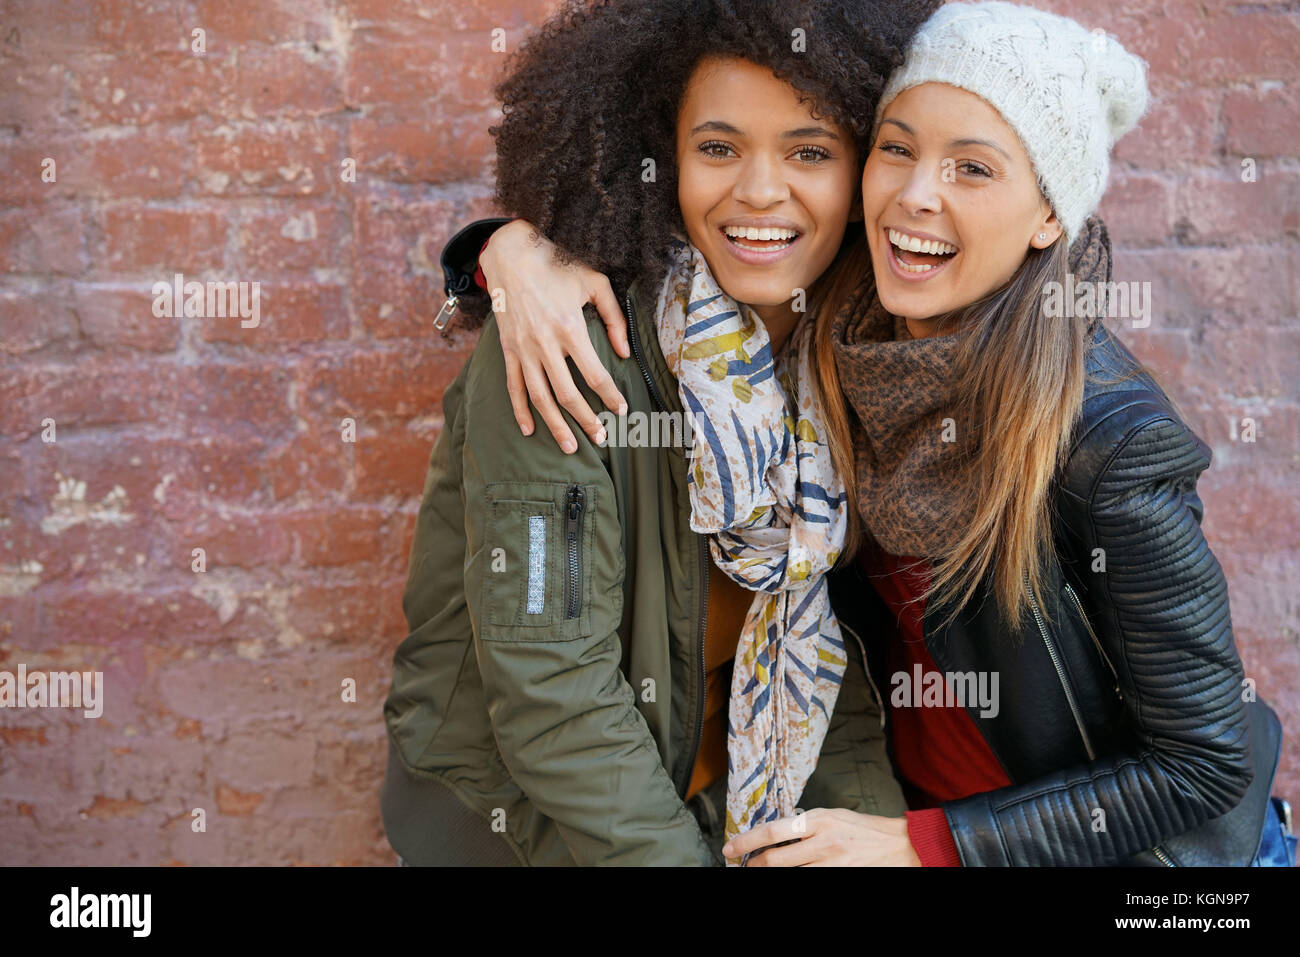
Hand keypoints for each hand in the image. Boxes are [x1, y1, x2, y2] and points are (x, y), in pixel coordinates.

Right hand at [480, 219, 629, 452]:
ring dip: (556, 425)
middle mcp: (545, 344)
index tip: (622, 409)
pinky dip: (520, 411)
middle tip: (601, 437)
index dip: (610, 395)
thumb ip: (614, 318)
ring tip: (570, 446)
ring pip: (540, 397)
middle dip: (586, 419)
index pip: (595, 374)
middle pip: (568, 394)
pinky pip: (514, 386)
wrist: (511, 256)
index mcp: (569, 328)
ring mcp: (524, 350)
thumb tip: (623, 352)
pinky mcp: (508, 350)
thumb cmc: (557, 267)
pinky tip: (529, 430)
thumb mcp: (594, 283)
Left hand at [721, 808, 922, 866]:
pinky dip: (794, 880)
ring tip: (761, 871)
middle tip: (744, 866)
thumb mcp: (832, 816)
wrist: (899, 845)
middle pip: (776, 860)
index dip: (746, 842)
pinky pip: (809, 883)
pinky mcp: (841, 877)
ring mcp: (833, 864)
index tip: (730, 848)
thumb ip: (805, 825)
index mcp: (818, 820)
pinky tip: (789, 877)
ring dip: (770, 875)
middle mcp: (823, 842)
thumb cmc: (863, 828)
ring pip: (790, 875)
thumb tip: (776, 835)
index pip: (772, 831)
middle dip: (753, 865)